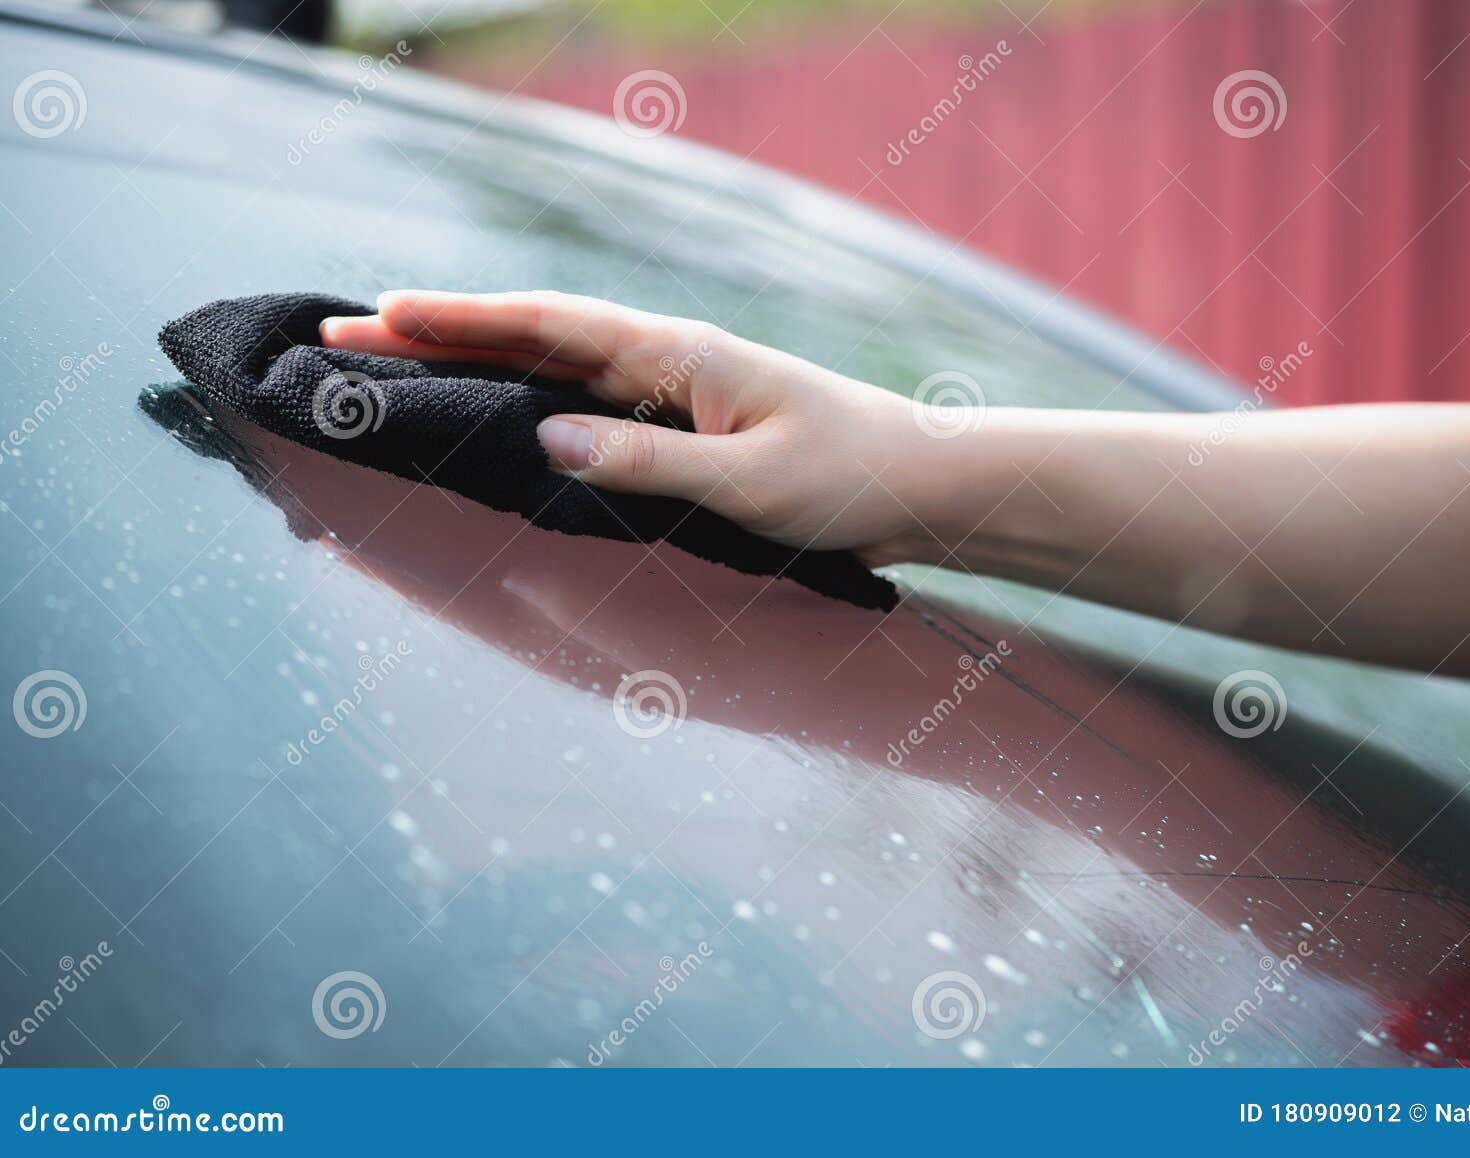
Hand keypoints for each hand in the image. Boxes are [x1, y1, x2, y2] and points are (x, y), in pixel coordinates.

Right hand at [320, 289, 939, 564]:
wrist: (915, 483)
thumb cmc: (846, 478)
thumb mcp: (747, 481)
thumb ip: (646, 462)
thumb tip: (544, 439)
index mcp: (675, 355)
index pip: (547, 327)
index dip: (460, 321)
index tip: (382, 315)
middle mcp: (663, 362)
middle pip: (530, 340)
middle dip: (436, 336)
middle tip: (345, 335)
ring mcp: (668, 391)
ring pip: (549, 369)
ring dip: (470, 366)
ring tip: (390, 366)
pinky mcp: (678, 425)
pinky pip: (584, 406)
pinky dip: (525, 402)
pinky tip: (489, 413)